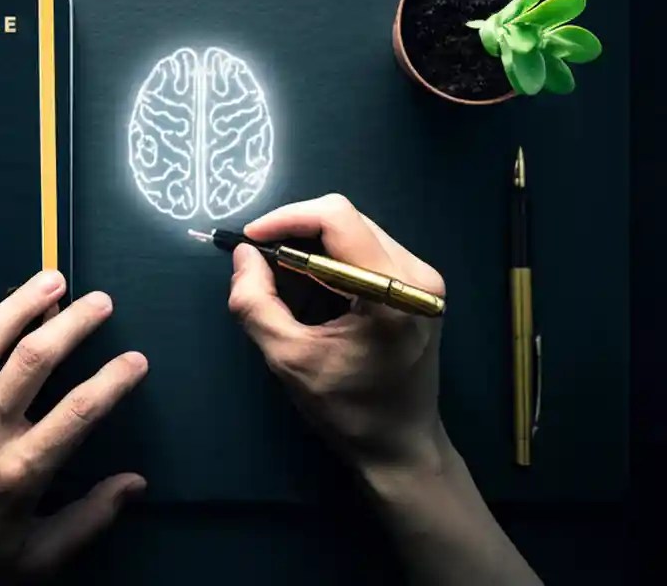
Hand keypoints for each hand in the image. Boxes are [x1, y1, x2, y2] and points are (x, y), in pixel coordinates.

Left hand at [0, 270, 148, 585]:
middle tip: (99, 302)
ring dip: (18, 305)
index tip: (136, 359)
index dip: (113, 380)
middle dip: (71, 324)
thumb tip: (137, 483)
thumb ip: (90, 518)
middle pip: (32, 363)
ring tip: (50, 281)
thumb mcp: (38, 558)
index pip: (78, 412)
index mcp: (19, 474)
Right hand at [229, 194, 540, 584]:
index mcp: (392, 290)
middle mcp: (416, 274)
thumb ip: (257, 304)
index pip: (337, 218)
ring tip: (286, 288)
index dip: (286, 219)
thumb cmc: (348, 411)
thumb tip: (243, 255)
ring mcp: (423, 279)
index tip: (250, 241)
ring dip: (313, 253)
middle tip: (260, 266)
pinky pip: (366, 254)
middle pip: (346, 221)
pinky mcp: (418, 288)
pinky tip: (315, 298)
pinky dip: (332, 266)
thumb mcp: (289, 360)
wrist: (401, 448)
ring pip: (355, 234)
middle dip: (296, 237)